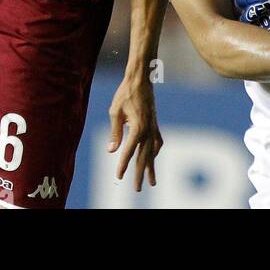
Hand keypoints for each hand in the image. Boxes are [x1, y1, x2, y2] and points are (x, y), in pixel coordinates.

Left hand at [107, 73, 162, 190]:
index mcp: (138, 127)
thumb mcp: (115, 112)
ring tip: (152, 182)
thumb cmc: (125, 94)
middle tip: (137, 189)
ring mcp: (154, 127)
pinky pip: (157, 142)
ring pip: (153, 152)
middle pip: (144, 156)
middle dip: (140, 174)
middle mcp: (148, 130)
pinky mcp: (155, 124)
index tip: (118, 176)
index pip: (129, 151)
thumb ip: (115, 132)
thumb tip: (112, 150)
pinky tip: (154, 157)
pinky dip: (155, 152)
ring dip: (151, 167)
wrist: (141, 79)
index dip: (123, 165)